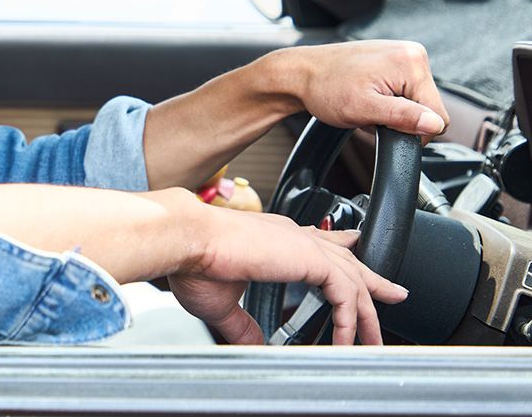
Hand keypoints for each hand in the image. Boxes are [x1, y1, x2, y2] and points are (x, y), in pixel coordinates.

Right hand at [167, 207, 407, 344]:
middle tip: (394, 294)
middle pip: (347, 257)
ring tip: (375, 339)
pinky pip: (346, 292)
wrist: (185, 240)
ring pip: (353, 277)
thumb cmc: (192, 262)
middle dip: (372, 279)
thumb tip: (254, 345)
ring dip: (367, 311)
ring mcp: (304, 244)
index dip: (341, 248)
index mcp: (274, 238)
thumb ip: (243, 324)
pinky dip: (350, 319)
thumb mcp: (222, 303)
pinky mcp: (309, 257)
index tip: (355, 249)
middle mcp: (292, 234)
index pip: (318, 241)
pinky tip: (346, 340)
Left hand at [278, 40, 448, 139]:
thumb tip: (435, 124)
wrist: (300, 74)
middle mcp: (412, 54)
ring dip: (392, 112)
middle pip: (427, 107)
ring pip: (414, 102)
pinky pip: (403, 92)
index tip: (386, 127)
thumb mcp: (364, 109)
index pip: (439, 115)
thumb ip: (403, 117)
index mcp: (411, 62)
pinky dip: (387, 102)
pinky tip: (367, 99)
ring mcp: (402, 55)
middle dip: (401, 119)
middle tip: (370, 114)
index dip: (415, 131)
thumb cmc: (324, 88)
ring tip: (365, 105)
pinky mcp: (392, 60)